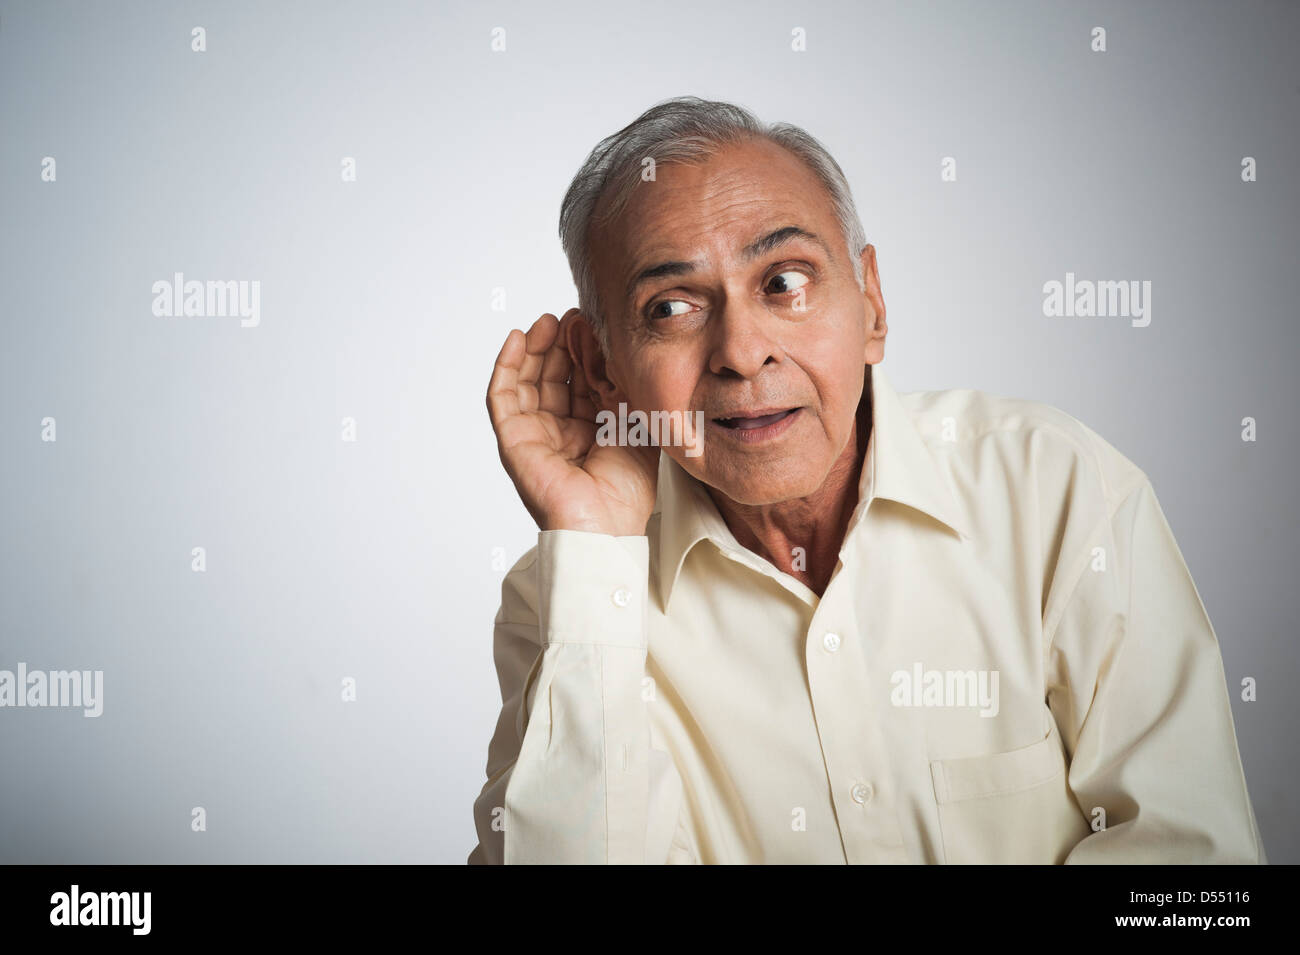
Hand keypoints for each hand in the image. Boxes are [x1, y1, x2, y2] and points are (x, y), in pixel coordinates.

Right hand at [486, 311, 659, 536]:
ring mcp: (535, 434)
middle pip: (554, 376)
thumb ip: (623, 388)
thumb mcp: (636, 424)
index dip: (586, 351)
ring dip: (536, 348)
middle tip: (572, 316)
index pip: (583, 380)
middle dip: (561, 344)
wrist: (607, 525)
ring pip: (527, 381)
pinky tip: (519, 339)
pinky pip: (502, 397)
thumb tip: (611, 349)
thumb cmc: (626, 489)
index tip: (593, 323)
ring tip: (548, 321)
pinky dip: (507, 366)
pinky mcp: (513, 440)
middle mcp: (561, 430)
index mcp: (591, 430)